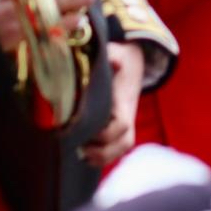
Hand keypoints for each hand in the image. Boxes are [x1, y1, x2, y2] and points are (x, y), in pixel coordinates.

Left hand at [82, 41, 144, 168]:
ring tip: (80, 155)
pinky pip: (115, 149)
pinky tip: (84, 157)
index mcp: (125, 102)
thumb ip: (112, 55)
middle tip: (79, 149)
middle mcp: (128, 116)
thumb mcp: (116, 52)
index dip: (104, 134)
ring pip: (120, 149)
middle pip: (123, 143)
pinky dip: (103, 158)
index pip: (121, 125)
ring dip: (102, 158)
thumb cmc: (119, 57)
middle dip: (103, 152)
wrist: (131, 62)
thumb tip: (113, 60)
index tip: (84, 131)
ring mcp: (126, 124)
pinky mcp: (119, 129)